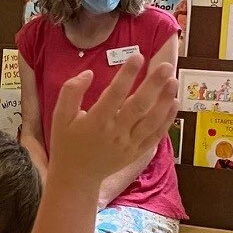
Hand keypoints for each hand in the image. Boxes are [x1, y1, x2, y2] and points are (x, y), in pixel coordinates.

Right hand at [46, 54, 175, 187]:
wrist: (76, 177)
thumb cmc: (66, 143)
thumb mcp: (59, 117)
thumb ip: (71, 92)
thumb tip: (89, 73)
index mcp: (95, 122)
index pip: (114, 94)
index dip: (126, 74)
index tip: (137, 56)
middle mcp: (114, 133)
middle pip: (138, 106)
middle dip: (153, 85)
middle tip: (166, 66)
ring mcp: (128, 144)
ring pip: (151, 120)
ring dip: (164, 101)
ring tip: (173, 81)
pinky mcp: (136, 152)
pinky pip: (155, 136)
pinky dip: (167, 120)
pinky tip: (173, 104)